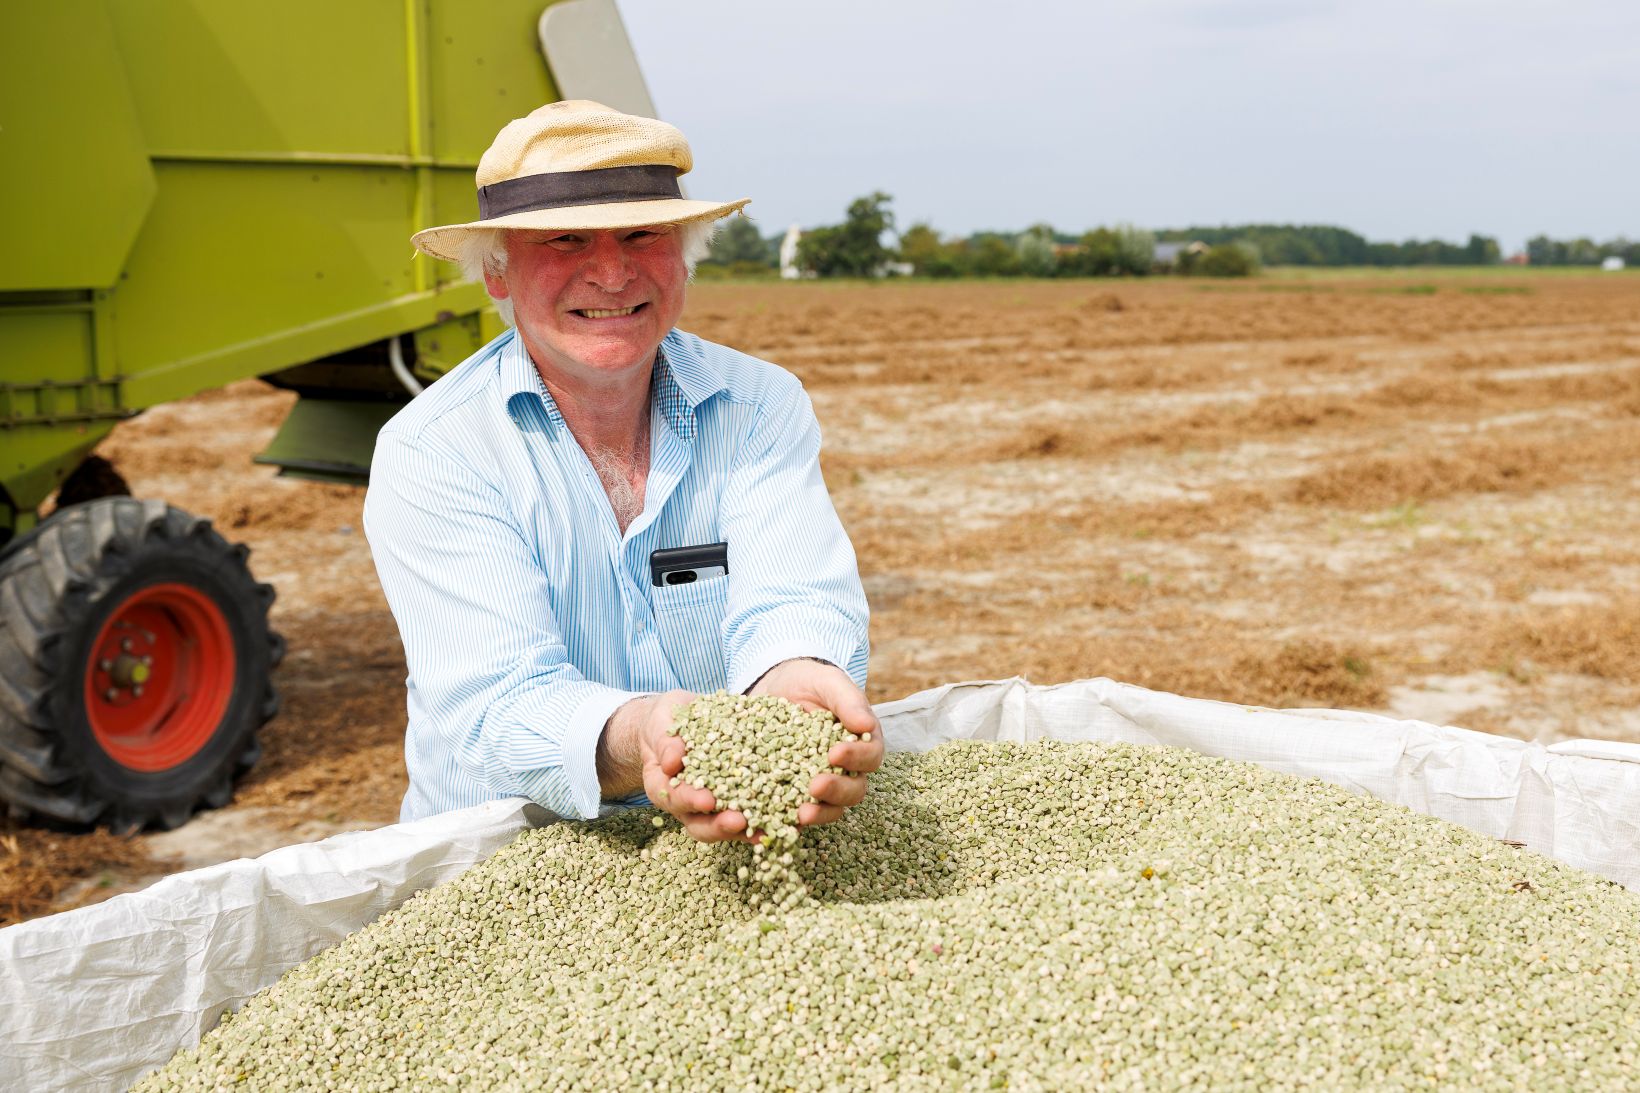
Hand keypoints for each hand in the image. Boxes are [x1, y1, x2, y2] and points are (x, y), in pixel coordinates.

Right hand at [598, 690, 754, 842]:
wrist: (681, 718)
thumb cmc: (666, 720)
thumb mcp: (661, 722)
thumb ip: (665, 740)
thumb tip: (671, 761)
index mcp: (663, 786)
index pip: (675, 797)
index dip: (690, 800)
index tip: (707, 800)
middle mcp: (685, 804)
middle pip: (700, 825)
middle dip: (719, 825)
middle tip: (738, 821)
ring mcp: (711, 807)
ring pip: (725, 826)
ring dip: (745, 831)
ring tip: (764, 831)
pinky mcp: (735, 799)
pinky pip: (749, 813)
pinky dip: (764, 817)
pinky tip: (783, 817)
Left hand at [748, 658, 882, 827]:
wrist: (777, 685)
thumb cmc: (811, 682)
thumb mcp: (828, 682)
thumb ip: (848, 700)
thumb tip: (866, 724)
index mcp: (861, 743)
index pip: (870, 757)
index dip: (857, 758)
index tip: (836, 753)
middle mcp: (845, 769)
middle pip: (853, 790)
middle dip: (837, 791)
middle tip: (816, 785)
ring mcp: (818, 783)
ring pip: (829, 808)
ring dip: (818, 813)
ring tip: (800, 813)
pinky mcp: (791, 792)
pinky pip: (793, 811)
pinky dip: (785, 820)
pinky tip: (771, 821)